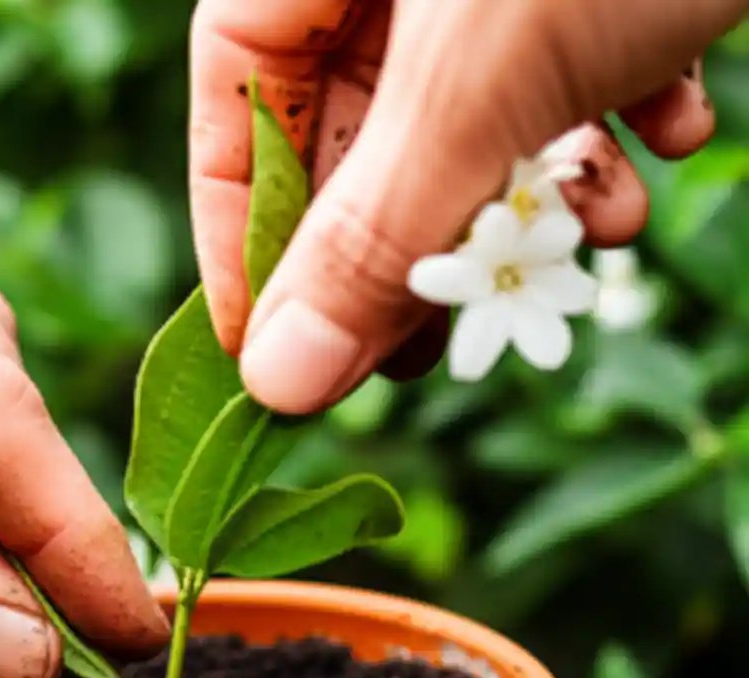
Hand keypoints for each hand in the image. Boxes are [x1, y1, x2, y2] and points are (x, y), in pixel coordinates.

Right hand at [189, 0, 747, 412]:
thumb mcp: (480, 86)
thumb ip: (374, 236)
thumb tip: (282, 381)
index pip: (236, 104)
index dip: (243, 234)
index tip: (268, 348)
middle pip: (353, 127)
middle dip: (408, 238)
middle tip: (425, 343)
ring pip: (466, 115)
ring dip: (530, 193)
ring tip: (592, 235)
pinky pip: (561, 71)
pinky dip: (608, 126)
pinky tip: (667, 141)